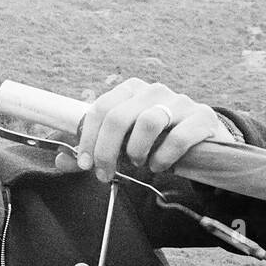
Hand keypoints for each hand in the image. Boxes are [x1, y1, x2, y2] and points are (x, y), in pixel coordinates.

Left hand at [56, 78, 230, 182]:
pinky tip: (159, 166)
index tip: (84, 164)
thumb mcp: (123, 143)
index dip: (87, 139)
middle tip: (106, 174)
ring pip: (147, 123)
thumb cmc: (156, 141)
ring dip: (136, 152)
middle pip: (118, 117)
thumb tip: (62, 161)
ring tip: (139, 164)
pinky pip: (177, 138)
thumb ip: (94, 151)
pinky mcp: (202, 118)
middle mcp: (154, 90)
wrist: (203, 140)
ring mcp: (180, 101)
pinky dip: (163, 158)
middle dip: (106, 151)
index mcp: (131, 91)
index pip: (100, 109)